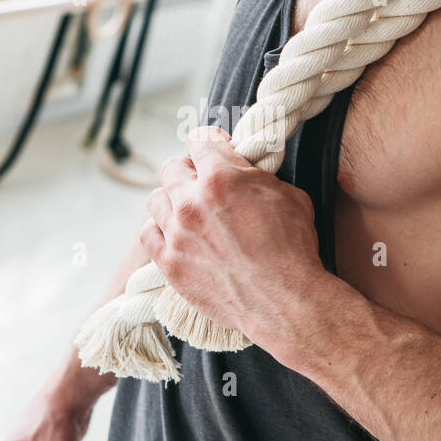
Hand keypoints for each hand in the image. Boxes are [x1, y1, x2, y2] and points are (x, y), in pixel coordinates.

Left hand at [139, 126, 330, 357]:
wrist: (284, 301)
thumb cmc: (293, 250)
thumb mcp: (290, 196)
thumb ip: (258, 177)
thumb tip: (248, 172)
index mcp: (221, 176)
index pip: (200, 140)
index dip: (210, 143)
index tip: (214, 150)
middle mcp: (192, 201)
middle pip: (172, 167)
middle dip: (188, 171)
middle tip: (202, 183)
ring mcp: (177, 233)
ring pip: (156, 199)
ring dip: (171, 200)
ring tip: (187, 211)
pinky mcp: (169, 263)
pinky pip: (147, 235)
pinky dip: (158, 231)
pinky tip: (174, 234)